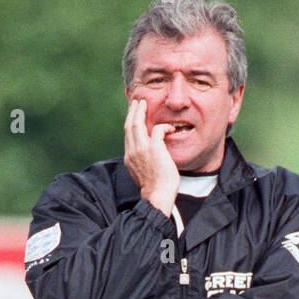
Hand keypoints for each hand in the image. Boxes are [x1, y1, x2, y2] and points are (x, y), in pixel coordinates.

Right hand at [123, 98, 178, 217]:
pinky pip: (158, 129)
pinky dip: (164, 126)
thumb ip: (141, 163)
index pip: (127, 136)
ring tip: (144, 104)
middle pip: (129, 126)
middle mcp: (132, 152)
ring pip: (138, 124)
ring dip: (141, 112)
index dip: (129, 123)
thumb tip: (144, 158)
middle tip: (137, 102)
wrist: (156, 196)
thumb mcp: (142, 174)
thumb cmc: (154, 189)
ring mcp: (142, 149)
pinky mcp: (154, 149)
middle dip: (132, 112)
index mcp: (129, 158)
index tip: (132, 115)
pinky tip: (170, 127)